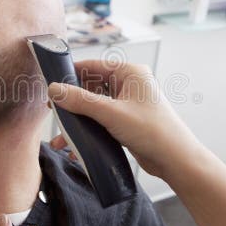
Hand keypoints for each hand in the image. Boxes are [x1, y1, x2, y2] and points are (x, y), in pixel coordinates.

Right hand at [47, 60, 207, 180]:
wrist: (175, 160)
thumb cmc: (152, 131)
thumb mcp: (111, 113)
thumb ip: (80, 101)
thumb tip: (54, 90)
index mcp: (130, 73)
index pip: (93, 66)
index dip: (70, 74)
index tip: (50, 84)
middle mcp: (129, 84)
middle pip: (91, 86)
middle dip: (72, 101)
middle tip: (53, 111)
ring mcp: (128, 103)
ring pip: (94, 106)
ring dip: (78, 120)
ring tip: (61, 136)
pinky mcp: (126, 121)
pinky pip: (101, 120)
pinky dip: (88, 129)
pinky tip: (75, 145)